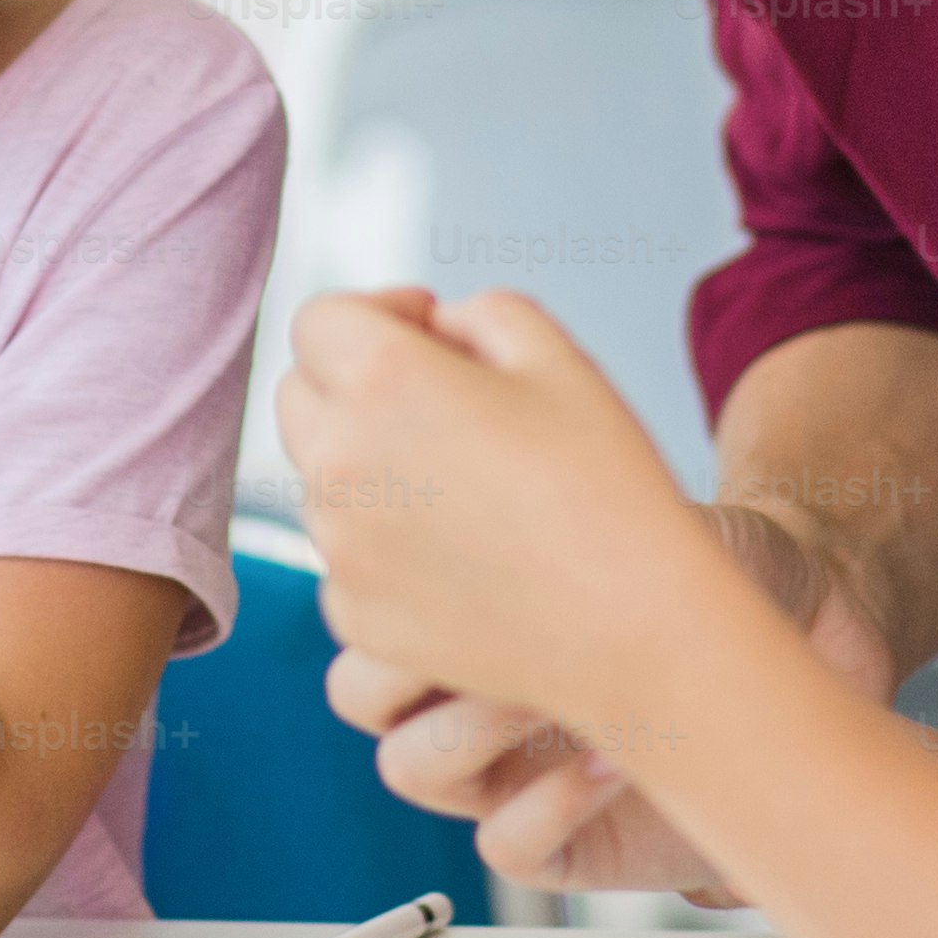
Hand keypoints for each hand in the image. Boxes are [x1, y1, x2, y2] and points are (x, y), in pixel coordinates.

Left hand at [280, 286, 750, 740]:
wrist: (636, 626)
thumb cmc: (606, 483)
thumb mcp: (557, 354)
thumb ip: (478, 312)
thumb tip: (437, 331)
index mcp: (382, 380)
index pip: (319, 321)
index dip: (379, 314)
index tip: (431, 337)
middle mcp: (339, 463)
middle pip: (301, 396)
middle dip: (354, 384)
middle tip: (440, 406)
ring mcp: (339, 549)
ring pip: (320, 480)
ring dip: (368, 466)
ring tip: (465, 488)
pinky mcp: (356, 615)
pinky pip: (342, 560)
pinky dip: (381, 547)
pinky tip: (461, 555)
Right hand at [327, 503, 878, 897]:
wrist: (812, 617)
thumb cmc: (715, 556)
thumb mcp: (627, 487)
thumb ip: (539, 464)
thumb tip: (459, 389)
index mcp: (473, 601)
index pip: (360, 600)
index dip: (375, 583)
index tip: (435, 553)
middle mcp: (478, 684)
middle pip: (360, 692)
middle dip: (406, 663)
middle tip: (489, 636)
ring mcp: (513, 765)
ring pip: (413, 768)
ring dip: (466, 731)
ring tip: (548, 694)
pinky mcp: (570, 840)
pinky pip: (505, 845)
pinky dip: (540, 807)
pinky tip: (605, 763)